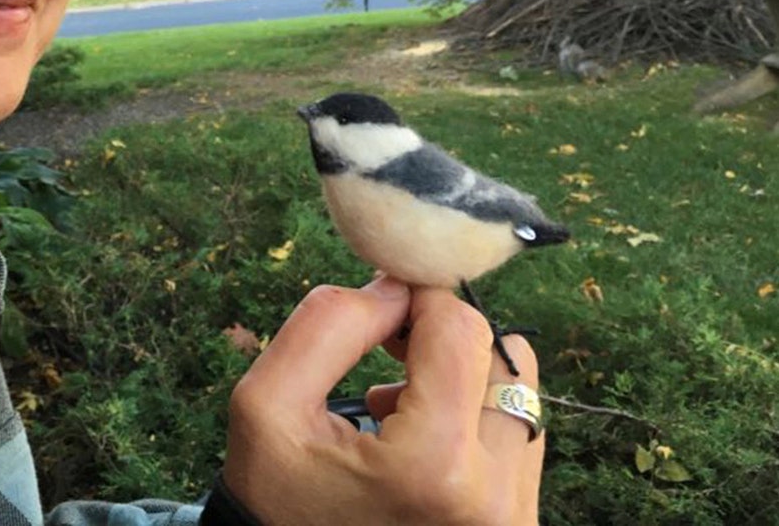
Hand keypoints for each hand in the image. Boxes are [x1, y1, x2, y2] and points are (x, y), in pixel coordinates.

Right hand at [222, 276, 543, 524]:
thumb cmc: (277, 502)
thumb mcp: (267, 405)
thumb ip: (329, 324)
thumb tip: (399, 286)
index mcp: (435, 465)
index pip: (460, 328)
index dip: (420, 298)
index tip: (384, 309)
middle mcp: (496, 499)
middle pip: (502, 355)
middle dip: (443, 337)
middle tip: (390, 350)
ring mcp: (516, 518)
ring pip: (517, 391)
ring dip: (464, 375)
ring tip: (403, 402)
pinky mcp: (521, 523)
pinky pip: (519, 433)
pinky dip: (475, 415)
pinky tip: (423, 435)